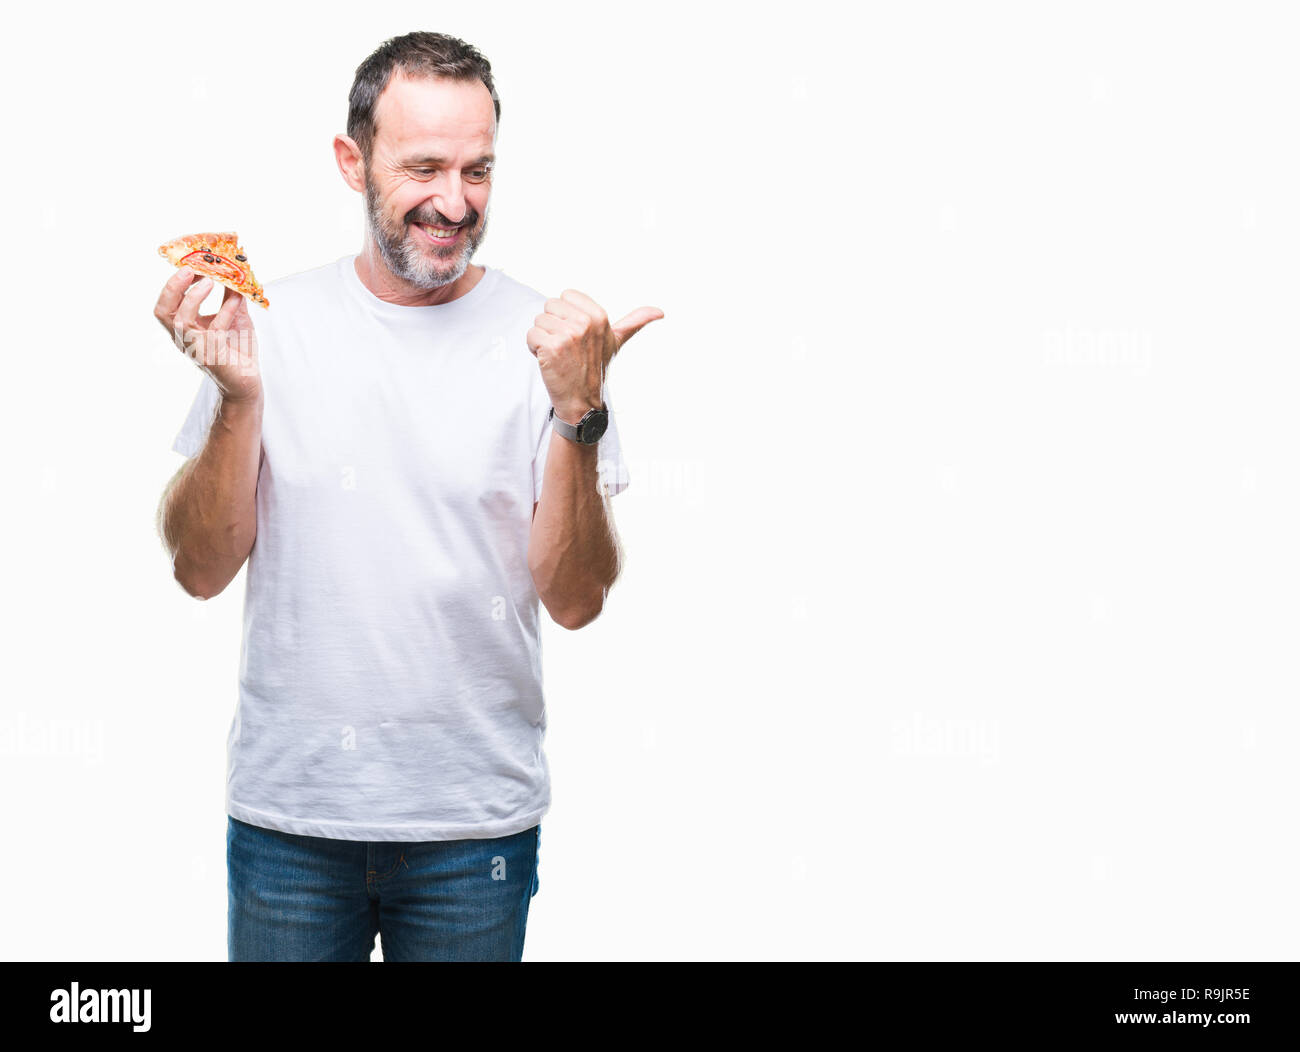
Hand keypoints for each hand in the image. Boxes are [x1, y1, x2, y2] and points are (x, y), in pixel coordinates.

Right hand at [154, 266, 261, 403]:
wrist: (247, 382)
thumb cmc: (237, 350)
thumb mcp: (234, 318)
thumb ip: (231, 297)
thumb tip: (234, 272)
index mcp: (183, 329)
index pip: (166, 304)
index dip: (174, 284)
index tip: (190, 266)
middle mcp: (183, 339)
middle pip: (163, 311)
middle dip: (173, 288)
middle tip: (189, 270)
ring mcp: (196, 349)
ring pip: (181, 321)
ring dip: (194, 298)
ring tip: (211, 281)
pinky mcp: (212, 357)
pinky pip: (214, 331)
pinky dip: (225, 311)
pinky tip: (237, 299)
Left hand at [526, 289, 661, 422]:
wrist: (582, 402)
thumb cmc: (596, 369)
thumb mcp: (617, 342)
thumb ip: (635, 322)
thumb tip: (660, 312)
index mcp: (599, 316)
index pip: (565, 295)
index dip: (565, 314)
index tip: (575, 334)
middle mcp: (585, 322)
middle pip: (549, 306)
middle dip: (552, 325)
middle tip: (566, 347)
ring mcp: (568, 335)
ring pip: (538, 321)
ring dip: (542, 338)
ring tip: (558, 355)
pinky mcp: (551, 347)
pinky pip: (531, 336)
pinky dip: (534, 349)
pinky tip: (548, 362)